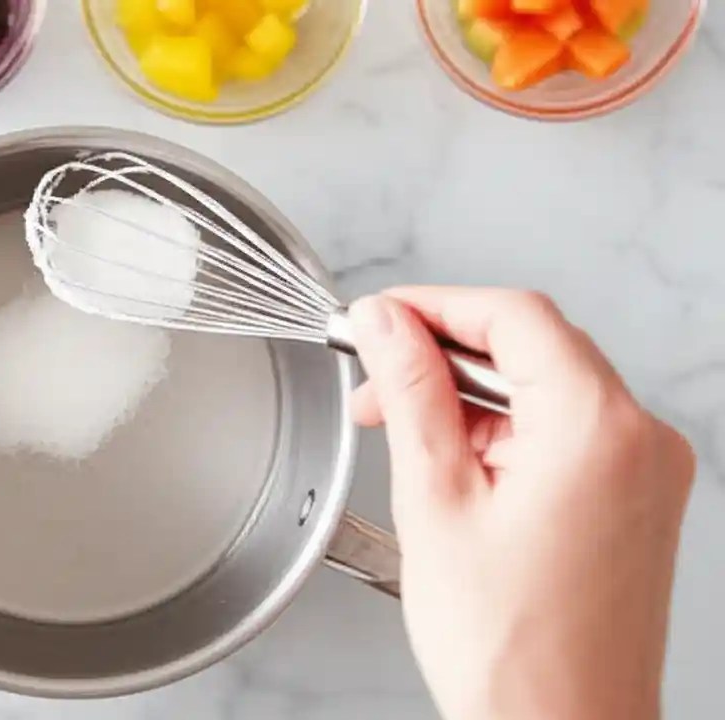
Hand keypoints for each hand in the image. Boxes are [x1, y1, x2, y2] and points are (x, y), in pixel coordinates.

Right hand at [348, 287, 694, 719]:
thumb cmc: (510, 648)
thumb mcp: (435, 499)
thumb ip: (412, 393)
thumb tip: (387, 324)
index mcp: (598, 428)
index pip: (513, 317)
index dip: (433, 306)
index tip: (376, 319)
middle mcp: (641, 440)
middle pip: (533, 348)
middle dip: (443, 357)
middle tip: (373, 383)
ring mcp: (648, 472)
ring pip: (546, 390)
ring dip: (469, 399)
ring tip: (402, 437)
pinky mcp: (637, 500)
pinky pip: (566, 434)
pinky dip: (505, 435)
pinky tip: (452, 466)